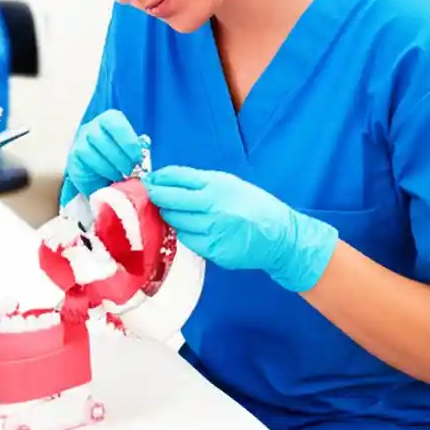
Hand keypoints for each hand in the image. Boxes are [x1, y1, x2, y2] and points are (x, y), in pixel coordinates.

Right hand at [61, 110, 144, 204]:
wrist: (100, 173)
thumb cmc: (119, 158)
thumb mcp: (131, 151)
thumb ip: (135, 148)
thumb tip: (143, 146)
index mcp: (109, 120)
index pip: (115, 123)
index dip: (127, 141)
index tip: (137, 157)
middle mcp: (92, 127)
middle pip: (102, 139)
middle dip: (119, 157)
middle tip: (130, 171)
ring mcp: (80, 141)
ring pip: (90, 150)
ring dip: (108, 166)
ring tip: (120, 177)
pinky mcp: (73, 157)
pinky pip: (84, 163)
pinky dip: (99, 172)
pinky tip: (108, 178)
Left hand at [145, 166, 339, 292]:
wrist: (280, 236)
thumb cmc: (254, 205)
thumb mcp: (229, 183)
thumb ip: (197, 181)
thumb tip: (165, 180)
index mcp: (217, 186)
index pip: (176, 179)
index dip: (158, 180)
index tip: (149, 181)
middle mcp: (213, 207)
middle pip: (170, 201)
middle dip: (158, 198)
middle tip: (153, 196)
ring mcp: (212, 231)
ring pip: (175, 223)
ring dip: (170, 217)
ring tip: (174, 212)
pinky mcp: (212, 250)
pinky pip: (187, 240)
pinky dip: (185, 233)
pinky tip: (193, 229)